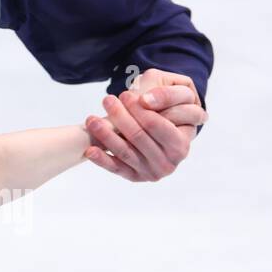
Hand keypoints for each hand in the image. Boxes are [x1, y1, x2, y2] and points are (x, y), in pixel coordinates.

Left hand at [83, 83, 206, 181]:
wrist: (159, 132)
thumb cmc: (164, 110)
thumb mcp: (174, 95)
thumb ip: (166, 95)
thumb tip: (144, 100)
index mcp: (182, 143)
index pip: (158, 125)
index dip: (140, 109)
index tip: (125, 94)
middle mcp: (170, 162)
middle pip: (139, 137)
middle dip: (120, 117)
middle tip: (107, 100)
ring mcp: (153, 172)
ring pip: (126, 151)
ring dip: (106, 136)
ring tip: (91, 120)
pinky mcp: (136, 177)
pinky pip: (117, 168)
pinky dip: (102, 160)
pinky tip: (90, 150)